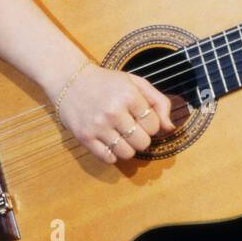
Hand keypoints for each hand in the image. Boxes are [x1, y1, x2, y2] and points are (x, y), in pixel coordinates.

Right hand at [54, 64, 175, 165]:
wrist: (71, 81)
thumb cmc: (108, 83)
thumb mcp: (137, 83)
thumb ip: (159, 102)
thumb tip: (170, 128)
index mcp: (129, 96)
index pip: (154, 125)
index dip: (151, 124)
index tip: (142, 118)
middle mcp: (113, 112)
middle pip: (142, 142)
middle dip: (142, 138)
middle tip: (133, 129)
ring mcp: (98, 126)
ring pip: (127, 153)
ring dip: (128, 148)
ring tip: (122, 136)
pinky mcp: (84, 137)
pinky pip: (108, 158)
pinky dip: (113, 155)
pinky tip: (110, 142)